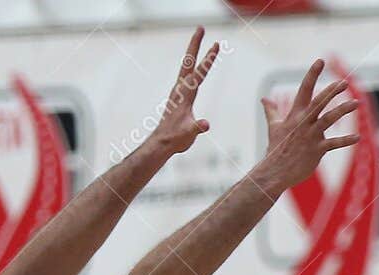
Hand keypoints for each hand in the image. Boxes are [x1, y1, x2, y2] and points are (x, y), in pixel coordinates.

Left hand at [148, 27, 220, 157]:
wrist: (162, 142)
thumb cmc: (176, 138)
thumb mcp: (188, 134)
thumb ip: (197, 127)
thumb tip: (205, 124)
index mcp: (185, 94)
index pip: (199, 73)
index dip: (208, 59)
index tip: (216, 45)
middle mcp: (180, 88)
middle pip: (189, 61)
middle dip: (195, 44)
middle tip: (201, 28)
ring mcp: (179, 90)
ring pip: (187, 66)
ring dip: (194, 51)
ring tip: (199, 39)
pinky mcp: (180, 95)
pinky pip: (188, 75)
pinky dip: (193, 65)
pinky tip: (195, 63)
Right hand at [256, 60, 361, 192]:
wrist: (275, 171)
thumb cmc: (275, 149)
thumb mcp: (273, 127)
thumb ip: (271, 112)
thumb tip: (264, 99)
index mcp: (294, 114)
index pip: (304, 89)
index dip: (312, 74)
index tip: (320, 61)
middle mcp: (303, 122)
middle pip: (319, 102)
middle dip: (331, 91)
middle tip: (343, 82)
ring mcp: (311, 135)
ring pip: (328, 119)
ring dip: (342, 110)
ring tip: (356, 103)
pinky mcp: (317, 149)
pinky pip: (334, 143)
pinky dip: (346, 140)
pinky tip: (358, 137)